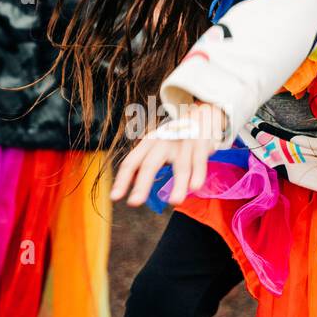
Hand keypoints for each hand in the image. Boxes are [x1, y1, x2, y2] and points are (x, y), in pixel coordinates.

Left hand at [111, 103, 226, 207]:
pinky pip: (199, 161)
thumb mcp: (156, 146)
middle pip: (150, 164)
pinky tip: (194, 187)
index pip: (132, 162)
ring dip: (178, 185)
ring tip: (174, 202)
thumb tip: (130, 181)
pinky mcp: (201, 143)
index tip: (115, 197)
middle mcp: (163, 142)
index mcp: (149, 143)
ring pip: (180, 166)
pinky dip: (198, 174)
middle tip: (134, 203)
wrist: (200, 114)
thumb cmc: (175, 137)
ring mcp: (182, 142)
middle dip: (142, 185)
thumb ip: (144, 162)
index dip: (122, 180)